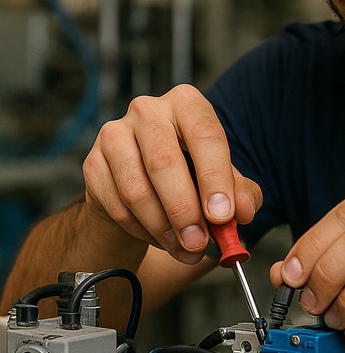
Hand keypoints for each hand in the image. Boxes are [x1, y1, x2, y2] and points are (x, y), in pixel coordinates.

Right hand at [82, 85, 261, 263]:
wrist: (141, 185)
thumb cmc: (190, 175)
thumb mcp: (223, 181)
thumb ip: (242, 194)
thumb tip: (243, 211)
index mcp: (186, 103)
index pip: (204, 135)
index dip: (215, 178)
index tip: (223, 216)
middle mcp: (147, 110)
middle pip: (164, 162)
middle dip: (185, 211)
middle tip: (199, 243)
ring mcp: (114, 134)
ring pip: (137, 191)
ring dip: (163, 229)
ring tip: (184, 249)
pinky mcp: (92, 163)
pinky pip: (117, 207)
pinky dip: (143, 231)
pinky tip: (161, 239)